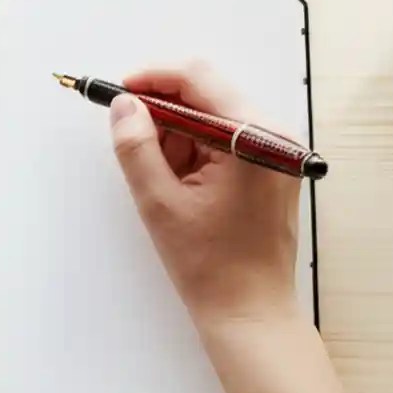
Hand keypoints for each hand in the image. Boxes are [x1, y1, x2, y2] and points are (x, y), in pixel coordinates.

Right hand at [108, 63, 300, 327]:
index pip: (199, 79)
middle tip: (128, 135)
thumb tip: (123, 105)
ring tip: (159, 178)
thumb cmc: (212, 267)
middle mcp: (272, 135)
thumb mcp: (160, 203)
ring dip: (176, 134)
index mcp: (254, 137)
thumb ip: (137, 147)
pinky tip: (178, 183)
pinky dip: (193, 151)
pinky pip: (223, 140)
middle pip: (207, 94)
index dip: (152, 78)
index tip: (118, 92)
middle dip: (161, 110)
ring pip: (211, 117)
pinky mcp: (269, 167)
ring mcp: (274, 151)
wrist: (251, 314)